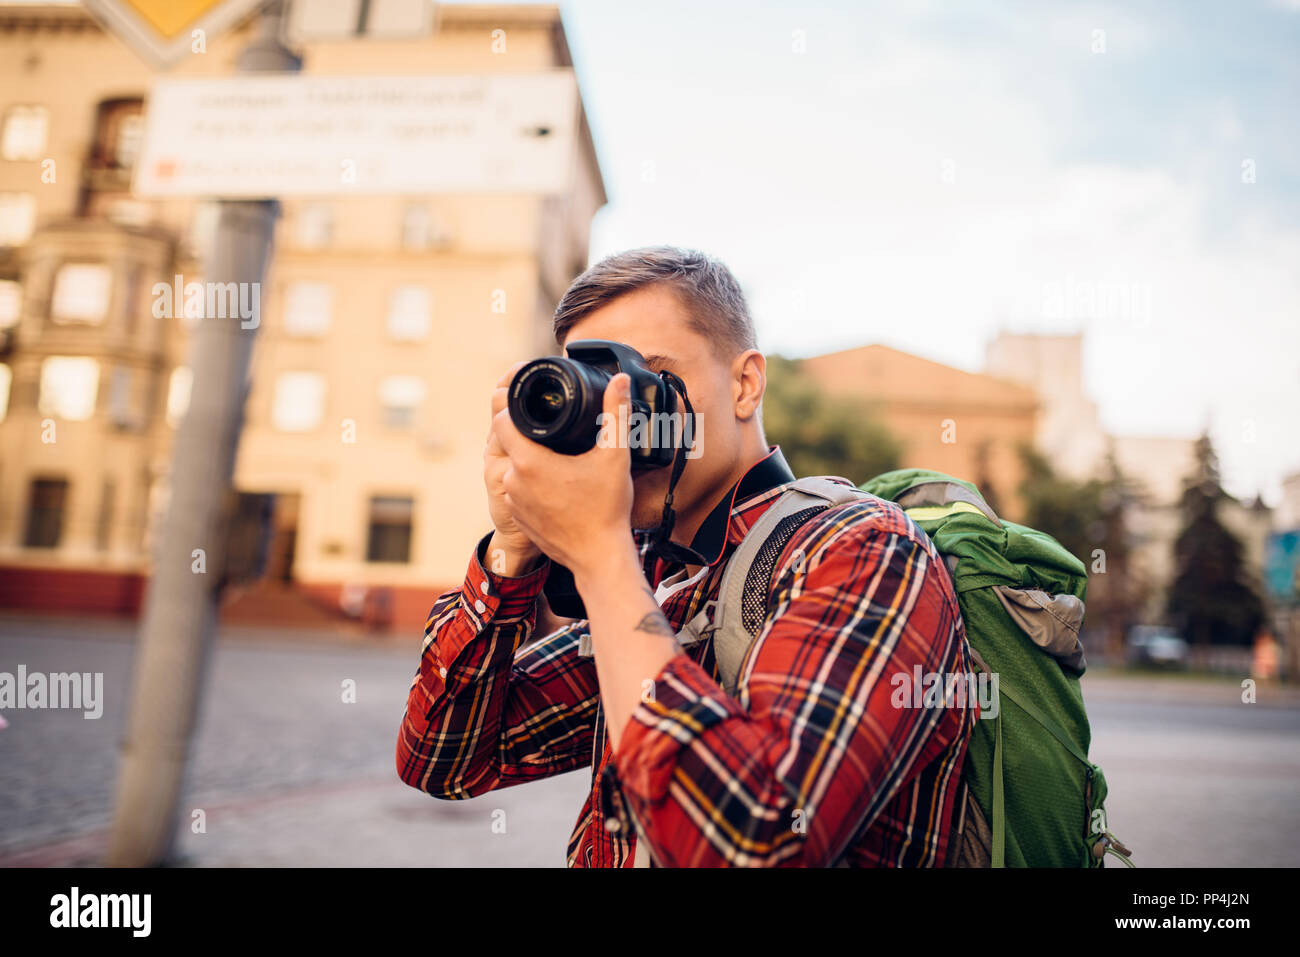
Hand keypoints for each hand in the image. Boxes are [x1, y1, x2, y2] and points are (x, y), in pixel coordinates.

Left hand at [492, 371, 637, 585]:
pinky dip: (533, 484)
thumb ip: (615, 413)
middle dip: (530, 434)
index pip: (502, 420)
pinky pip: (520, 491)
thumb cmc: (607, 509)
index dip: (514, 406)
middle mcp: (513, 481)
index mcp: (530, 461)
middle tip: (556, 433)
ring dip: (532, 461)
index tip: (530, 402)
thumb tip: (619, 381)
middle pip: (511, 443)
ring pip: (516, 468)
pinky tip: (557, 486)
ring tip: (560, 461)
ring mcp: (514, 502)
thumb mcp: (615, 456)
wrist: (599, 558)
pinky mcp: (519, 518)